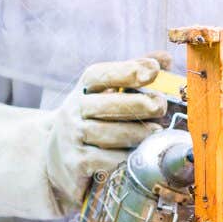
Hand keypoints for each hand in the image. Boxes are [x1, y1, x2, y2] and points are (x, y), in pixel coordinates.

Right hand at [45, 53, 171, 205]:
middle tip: (160, 106)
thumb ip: (134, 75)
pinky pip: (110, 160)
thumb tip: (165, 58)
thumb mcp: (108, 95)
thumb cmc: (95, 121)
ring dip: (139, 133)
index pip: (99, 75)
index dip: (126, 70)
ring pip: (112, 134)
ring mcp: (72, 137)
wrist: (57, 158)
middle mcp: (73, 111)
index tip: (154, 69)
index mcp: (83, 90)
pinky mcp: (76, 163)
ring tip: (155, 133)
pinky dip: (128, 157)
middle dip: (140, 104)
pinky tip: (138, 155)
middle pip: (109, 104)